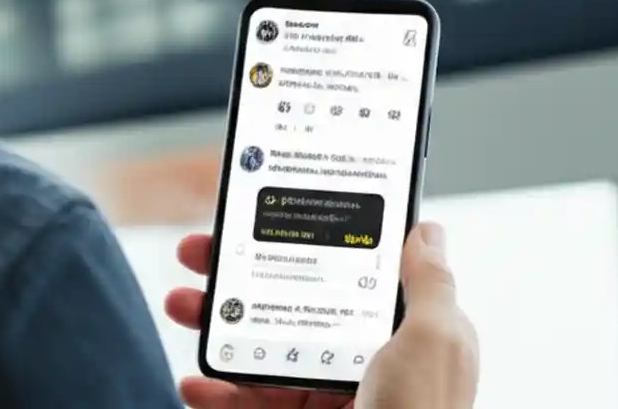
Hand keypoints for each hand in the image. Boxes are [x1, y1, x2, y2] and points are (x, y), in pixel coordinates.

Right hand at [164, 223, 478, 408]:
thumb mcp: (436, 340)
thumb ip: (428, 284)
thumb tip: (426, 232)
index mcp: (401, 338)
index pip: (346, 277)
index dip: (302, 249)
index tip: (263, 227)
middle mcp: (365, 366)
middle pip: (292, 310)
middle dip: (240, 281)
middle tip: (199, 258)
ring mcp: (328, 402)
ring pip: (261, 356)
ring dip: (216, 331)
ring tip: (182, 307)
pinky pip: (249, 405)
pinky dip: (214, 395)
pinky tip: (194, 383)